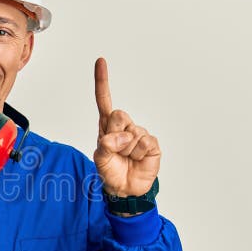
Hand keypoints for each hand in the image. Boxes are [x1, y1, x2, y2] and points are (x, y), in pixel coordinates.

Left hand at [93, 57, 159, 196]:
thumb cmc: (111, 171)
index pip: (104, 100)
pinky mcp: (151, 143)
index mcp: (107, 126)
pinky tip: (138, 159)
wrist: (126, 189)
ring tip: (127, 158)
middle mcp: (123, 126)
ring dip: (127, 150)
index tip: (101, 61)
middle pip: (119, 115)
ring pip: (132, 133)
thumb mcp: (100, 160)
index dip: (102, 81)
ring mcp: (138, 133)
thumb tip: (116, 138)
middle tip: (117, 149)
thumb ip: (105, 147)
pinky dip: (139, 154)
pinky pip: (145, 143)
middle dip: (116, 134)